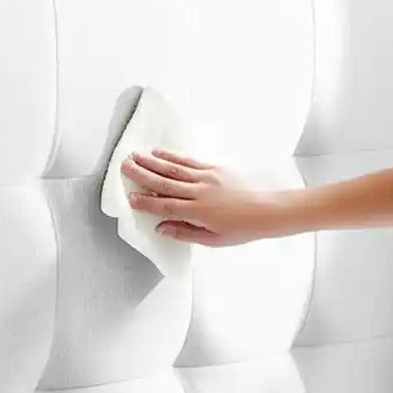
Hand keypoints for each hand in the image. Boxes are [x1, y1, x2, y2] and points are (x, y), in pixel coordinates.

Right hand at [120, 149, 293, 246]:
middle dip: (142, 174)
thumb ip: (184, 232)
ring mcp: (208, 178)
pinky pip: (189, 162)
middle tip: (124, 166)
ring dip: (152, 162)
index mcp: (198, 212)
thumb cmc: (242, 229)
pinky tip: (159, 152)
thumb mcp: (213, 239)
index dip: (146, 202)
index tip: (130, 197)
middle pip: (164, 182)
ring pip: (174, 169)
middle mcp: (200, 192)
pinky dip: (173, 157)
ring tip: (135, 155)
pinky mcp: (215, 169)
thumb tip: (160, 228)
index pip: (165, 206)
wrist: (268, 210)